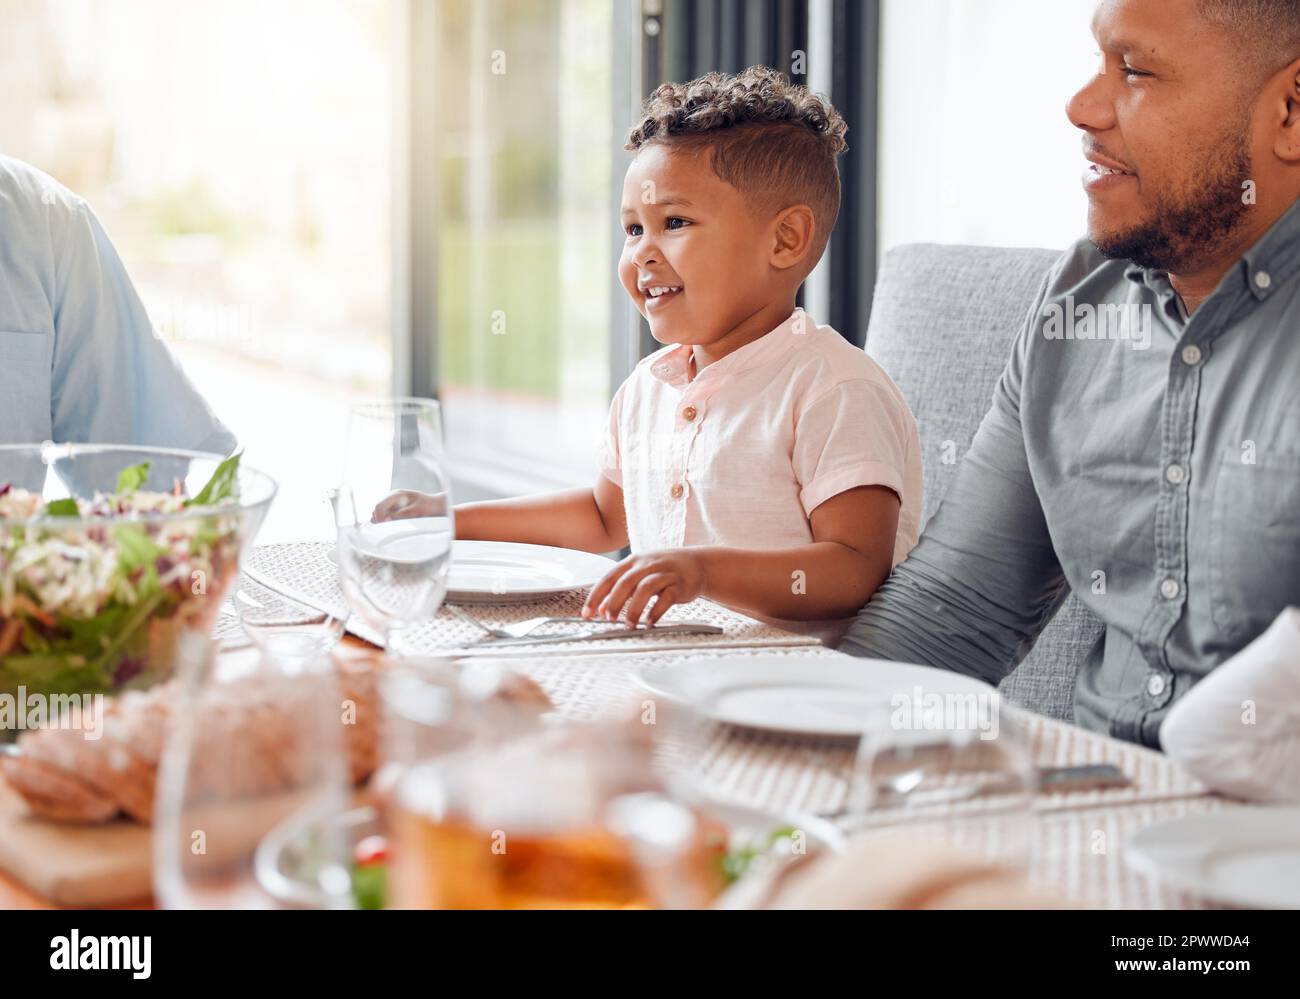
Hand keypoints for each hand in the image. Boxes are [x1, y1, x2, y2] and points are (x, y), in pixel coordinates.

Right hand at [370, 489, 445, 522]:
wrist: (437, 506)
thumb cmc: (428, 507)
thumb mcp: (416, 511)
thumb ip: (400, 515)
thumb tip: (385, 519)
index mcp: (397, 495)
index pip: (379, 506)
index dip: (378, 518)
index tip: (383, 528)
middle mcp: (392, 497)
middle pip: (377, 510)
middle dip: (379, 520)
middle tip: (388, 530)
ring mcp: (392, 503)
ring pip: (380, 513)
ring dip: (383, 521)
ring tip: (392, 528)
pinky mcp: (394, 509)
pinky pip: (385, 516)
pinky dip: (387, 522)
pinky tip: (394, 526)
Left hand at [581, 549, 709, 625]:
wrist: (698, 564)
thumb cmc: (664, 571)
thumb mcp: (640, 575)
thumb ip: (621, 590)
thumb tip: (601, 610)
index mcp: (633, 562)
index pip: (609, 577)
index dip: (596, 596)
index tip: (587, 614)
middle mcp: (647, 564)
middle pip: (625, 582)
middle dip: (614, 603)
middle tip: (609, 621)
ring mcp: (664, 573)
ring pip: (645, 588)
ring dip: (634, 609)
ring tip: (630, 625)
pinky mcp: (680, 584)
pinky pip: (666, 598)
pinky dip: (656, 611)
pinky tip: (649, 623)